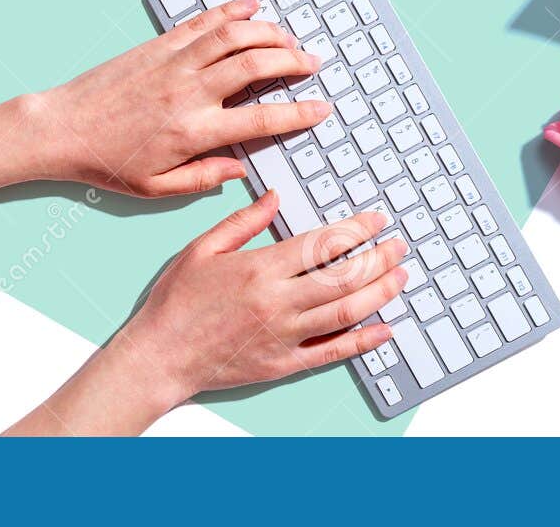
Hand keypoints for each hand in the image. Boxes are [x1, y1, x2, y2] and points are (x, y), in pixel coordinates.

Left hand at [28, 0, 328, 196]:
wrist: (60, 128)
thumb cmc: (106, 161)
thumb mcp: (157, 188)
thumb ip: (205, 179)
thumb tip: (241, 169)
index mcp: (195, 132)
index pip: (262, 119)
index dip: (299, 114)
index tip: (320, 109)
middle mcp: (190, 92)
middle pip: (257, 65)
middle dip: (293, 61)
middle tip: (312, 64)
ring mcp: (174, 63)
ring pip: (234, 35)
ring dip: (268, 32)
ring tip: (288, 37)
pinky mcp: (158, 46)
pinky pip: (201, 22)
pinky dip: (230, 11)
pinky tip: (250, 6)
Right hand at [131, 194, 405, 395]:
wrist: (159, 356)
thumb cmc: (176, 303)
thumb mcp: (202, 249)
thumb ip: (243, 222)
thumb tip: (274, 196)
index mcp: (259, 269)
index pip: (322, 245)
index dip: (356, 230)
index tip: (376, 221)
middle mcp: (277, 303)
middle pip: (344, 277)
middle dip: (379, 259)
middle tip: (399, 246)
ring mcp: (283, 336)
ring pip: (345, 312)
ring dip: (380, 293)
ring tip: (401, 277)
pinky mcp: (283, 364)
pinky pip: (332, 352)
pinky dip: (364, 341)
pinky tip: (386, 329)